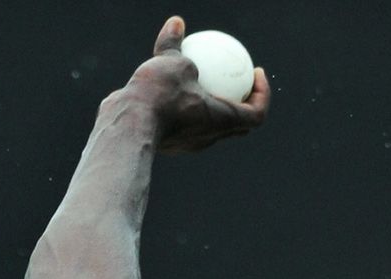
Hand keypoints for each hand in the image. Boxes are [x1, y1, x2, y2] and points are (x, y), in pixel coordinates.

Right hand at [123, 16, 269, 153]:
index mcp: (221, 120)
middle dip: (243, 102)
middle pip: (237, 124)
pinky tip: (175, 89)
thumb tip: (176, 23)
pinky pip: (187, 124)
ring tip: (205, 82)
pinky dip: (189, 109)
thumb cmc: (158, 95)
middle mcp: (209, 137)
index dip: (262, 95)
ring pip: (210, 125)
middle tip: (239, 79)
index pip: (256, 114)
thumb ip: (175, 44)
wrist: (128, 128)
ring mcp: (189, 144)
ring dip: (214, 106)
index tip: (257, 73)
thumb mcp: (171, 60)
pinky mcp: (171, 143)